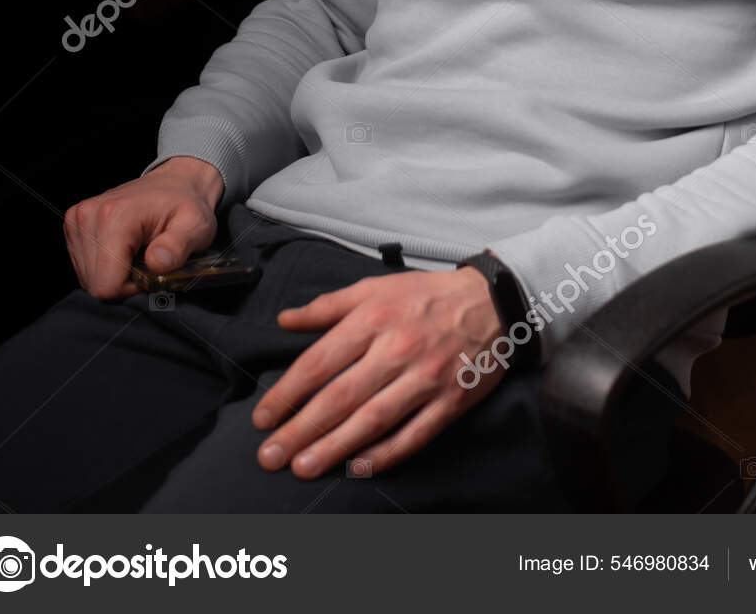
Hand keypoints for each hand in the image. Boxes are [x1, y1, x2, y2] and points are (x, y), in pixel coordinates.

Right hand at [63, 155, 223, 298]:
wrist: (176, 183)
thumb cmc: (186, 205)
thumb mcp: (196, 226)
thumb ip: (178, 246)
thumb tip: (157, 261)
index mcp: (114, 216)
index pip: (106, 285)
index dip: (132, 289)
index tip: (151, 271)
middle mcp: (89, 215)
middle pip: (95, 284)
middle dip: (123, 282)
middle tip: (147, 261)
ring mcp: (78, 219)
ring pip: (87, 278)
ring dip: (114, 274)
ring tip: (137, 253)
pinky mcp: (74, 225)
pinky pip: (84, 267)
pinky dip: (105, 266)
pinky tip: (124, 250)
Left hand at [251, 267, 507, 477]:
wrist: (492, 302)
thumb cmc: (426, 295)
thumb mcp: (375, 287)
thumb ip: (328, 306)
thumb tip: (285, 319)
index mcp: (373, 319)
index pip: (320, 362)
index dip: (288, 392)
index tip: (262, 418)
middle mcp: (397, 349)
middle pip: (340, 396)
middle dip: (301, 429)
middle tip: (270, 455)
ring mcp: (425, 378)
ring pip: (373, 419)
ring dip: (335, 446)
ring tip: (303, 467)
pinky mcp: (450, 401)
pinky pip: (414, 433)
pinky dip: (386, 453)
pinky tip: (358, 468)